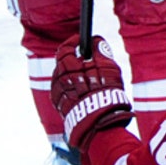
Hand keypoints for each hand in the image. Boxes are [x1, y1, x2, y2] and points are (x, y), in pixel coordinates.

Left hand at [48, 36, 132, 157]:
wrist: (99, 123)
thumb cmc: (105, 93)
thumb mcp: (108, 67)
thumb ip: (100, 50)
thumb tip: (95, 40)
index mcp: (66, 67)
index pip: (64, 49)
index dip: (73, 42)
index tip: (81, 41)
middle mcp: (57, 79)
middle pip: (63, 64)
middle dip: (75, 60)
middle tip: (90, 61)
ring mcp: (57, 94)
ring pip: (64, 78)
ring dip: (74, 75)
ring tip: (91, 79)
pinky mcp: (60, 106)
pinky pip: (64, 92)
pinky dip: (73, 88)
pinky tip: (85, 92)